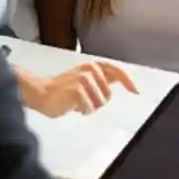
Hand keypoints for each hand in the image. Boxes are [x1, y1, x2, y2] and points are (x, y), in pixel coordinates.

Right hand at [24, 61, 138, 117]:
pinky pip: (89, 108)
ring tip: (75, 102)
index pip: (116, 71)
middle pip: (108, 95)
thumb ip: (102, 78)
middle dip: (97, 102)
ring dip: (89, 107)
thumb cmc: (63, 89)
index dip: (128, 81)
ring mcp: (83, 79)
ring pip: (100, 103)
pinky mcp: (77, 90)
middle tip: (82, 100)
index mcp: (93, 66)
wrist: (41, 94)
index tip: (136, 91)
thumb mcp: (85, 79)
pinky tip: (72, 106)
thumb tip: (121, 79)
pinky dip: (82, 111)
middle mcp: (90, 70)